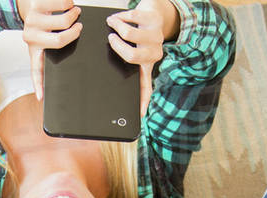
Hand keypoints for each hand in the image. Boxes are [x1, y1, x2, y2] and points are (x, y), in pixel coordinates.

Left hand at [20, 0, 81, 101]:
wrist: (27, 3)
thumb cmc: (39, 24)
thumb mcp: (41, 41)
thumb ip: (48, 56)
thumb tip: (46, 88)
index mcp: (34, 50)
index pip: (37, 70)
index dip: (39, 85)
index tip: (41, 98)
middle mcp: (30, 37)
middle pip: (60, 40)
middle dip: (75, 30)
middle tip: (79, 25)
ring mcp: (32, 20)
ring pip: (64, 19)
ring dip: (74, 13)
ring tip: (73, 12)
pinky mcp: (36, 4)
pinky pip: (63, 3)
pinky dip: (69, 2)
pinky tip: (65, 4)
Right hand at [105, 0, 180, 115]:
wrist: (155, 12)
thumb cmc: (141, 35)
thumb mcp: (137, 55)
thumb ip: (130, 70)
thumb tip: (120, 91)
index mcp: (147, 65)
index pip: (145, 87)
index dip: (143, 101)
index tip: (141, 116)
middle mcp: (154, 52)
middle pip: (131, 55)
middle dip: (116, 45)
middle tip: (110, 38)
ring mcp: (155, 36)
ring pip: (129, 33)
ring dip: (117, 25)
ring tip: (112, 22)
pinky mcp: (153, 19)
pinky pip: (132, 17)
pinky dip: (121, 15)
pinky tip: (119, 16)